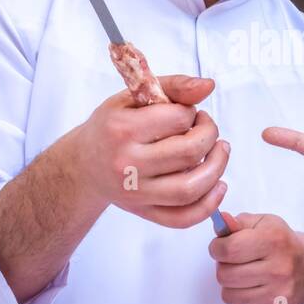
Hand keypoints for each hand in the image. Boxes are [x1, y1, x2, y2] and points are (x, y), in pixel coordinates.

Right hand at [70, 74, 228, 228]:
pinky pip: (183, 218)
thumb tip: (208, 86)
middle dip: (210, 136)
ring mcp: (135, 193)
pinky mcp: (143, 212)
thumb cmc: (111, 127)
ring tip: (219, 151)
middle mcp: (127, 164)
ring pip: (191, 188)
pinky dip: (209, 205)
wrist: (83, 166)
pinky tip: (218, 185)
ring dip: (217, 167)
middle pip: (189, 152)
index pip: (178, 119)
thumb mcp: (133, 98)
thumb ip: (173, 86)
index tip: (188, 113)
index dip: (193, 112)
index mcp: (122, 129)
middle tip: (207, 129)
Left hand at [208, 212, 303, 303]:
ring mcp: (278, 294)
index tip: (220, 247)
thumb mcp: (262, 223)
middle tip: (234, 262)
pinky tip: (253, 287)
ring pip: (229, 295)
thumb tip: (221, 221)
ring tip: (243, 275)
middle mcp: (279, 269)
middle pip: (225, 275)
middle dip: (223, 267)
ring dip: (231, 285)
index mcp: (274, 241)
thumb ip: (237, 223)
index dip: (217, 248)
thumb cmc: (280, 243)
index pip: (229, 250)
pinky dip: (241, 298)